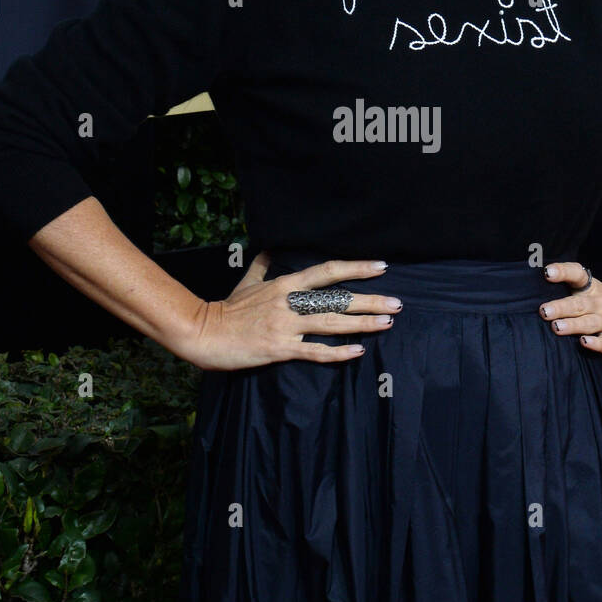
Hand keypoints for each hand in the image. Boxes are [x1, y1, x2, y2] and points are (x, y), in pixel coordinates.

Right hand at [178, 251, 401, 370]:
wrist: (204, 333)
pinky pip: (314, 351)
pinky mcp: (279, 349)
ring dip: (362, 323)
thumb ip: (263, 266)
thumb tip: (271, 248)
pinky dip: (337, 353)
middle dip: (370, 300)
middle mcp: (289, 302)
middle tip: (397, 303)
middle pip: (337, 299)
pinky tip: (358, 352)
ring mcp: (285, 326)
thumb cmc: (226, 309)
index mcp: (284, 284)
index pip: (328, 271)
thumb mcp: (246, 282)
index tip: (381, 266)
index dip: (356, 268)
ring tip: (387, 322)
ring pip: (332, 323)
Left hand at [538, 261, 601, 354]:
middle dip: (560, 307)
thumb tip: (537, 293)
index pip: (577, 274)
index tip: (548, 272)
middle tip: (543, 310)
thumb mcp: (597, 290)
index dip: (563, 272)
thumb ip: (573, 291)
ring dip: (573, 325)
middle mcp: (601, 302)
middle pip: (579, 303)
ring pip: (589, 323)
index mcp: (593, 288)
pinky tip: (585, 343)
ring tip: (556, 326)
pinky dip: (596, 343)